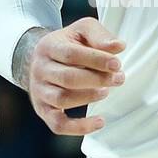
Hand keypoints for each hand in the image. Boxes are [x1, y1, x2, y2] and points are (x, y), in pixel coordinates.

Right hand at [26, 17, 124, 135]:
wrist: (44, 59)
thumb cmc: (68, 44)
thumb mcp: (82, 30)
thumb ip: (99, 36)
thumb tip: (118, 46)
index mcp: (48, 47)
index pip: (71, 54)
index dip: (96, 60)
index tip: (116, 64)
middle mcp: (40, 70)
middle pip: (67, 78)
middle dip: (97, 79)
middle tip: (118, 78)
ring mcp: (39, 92)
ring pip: (62, 99)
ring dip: (89, 97)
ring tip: (106, 91)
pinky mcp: (43, 110)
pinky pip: (58, 124)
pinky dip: (79, 127)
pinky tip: (100, 122)